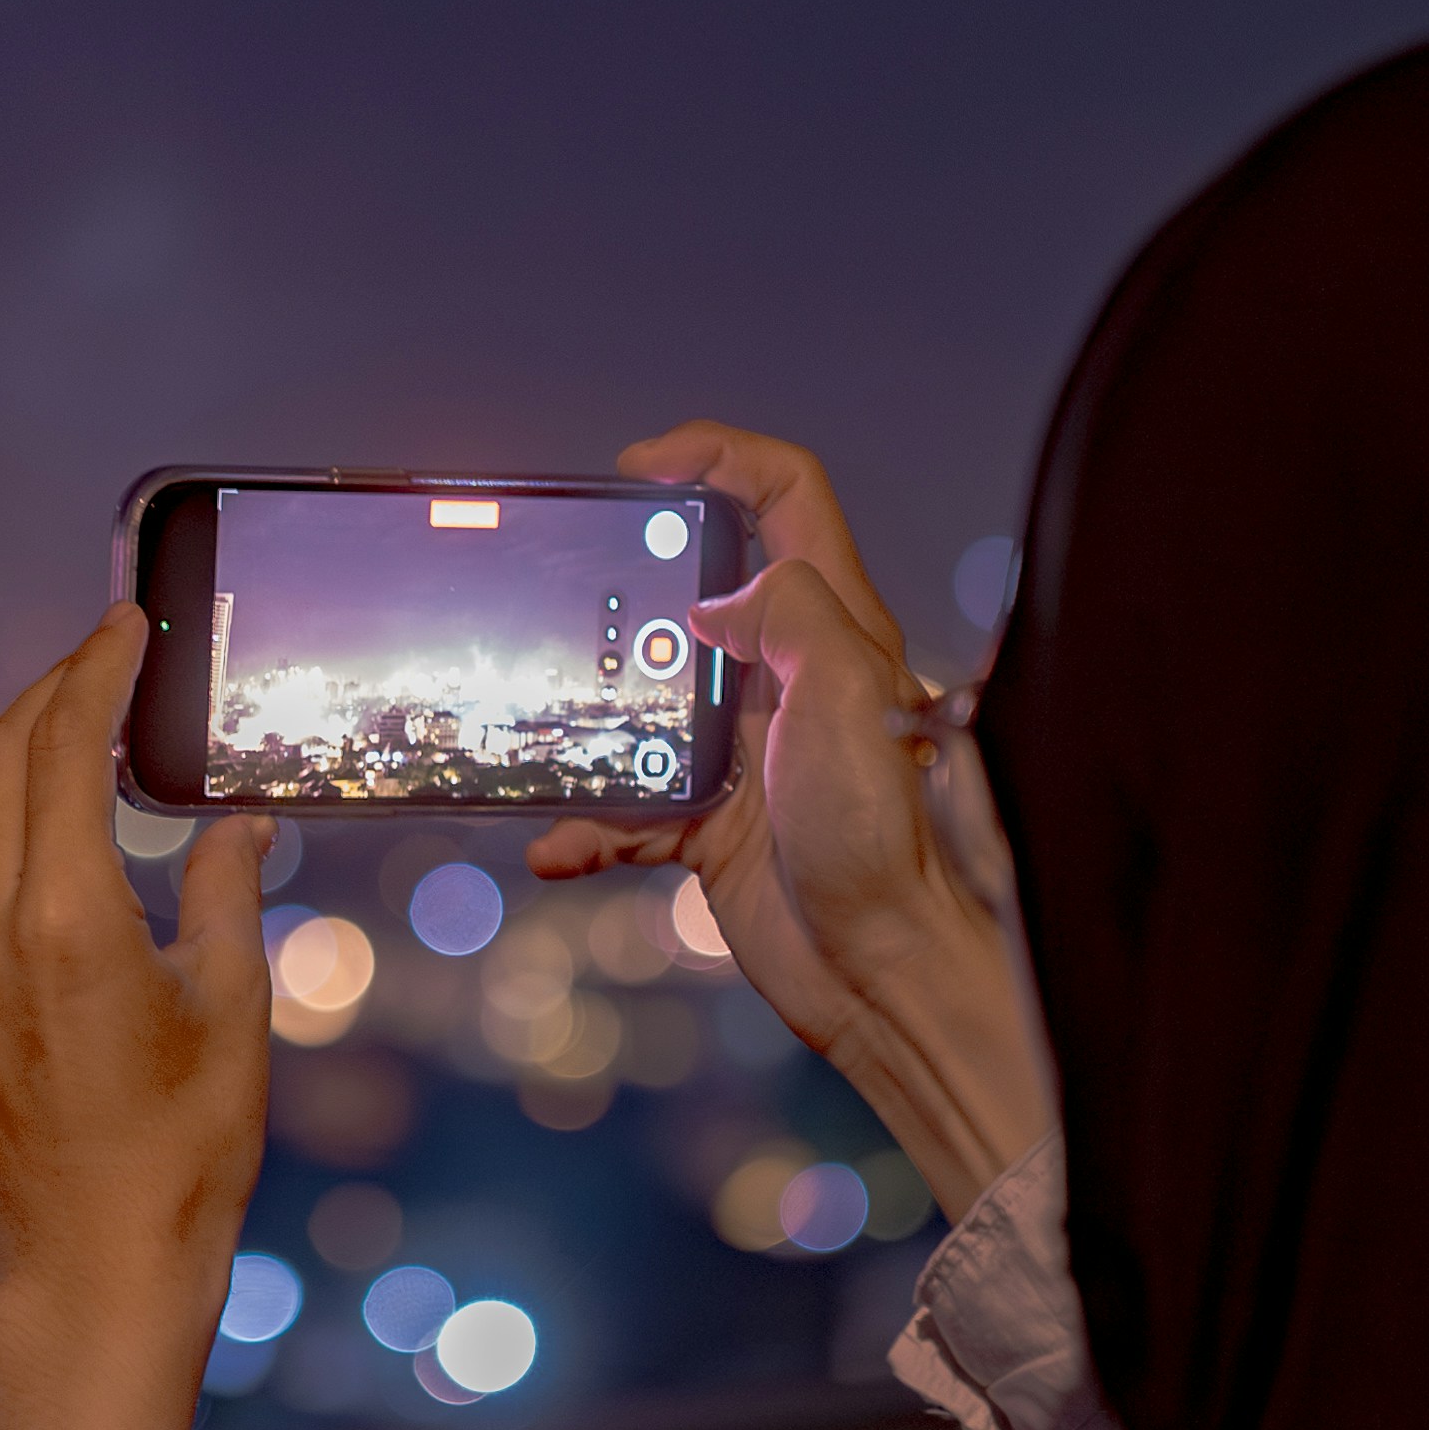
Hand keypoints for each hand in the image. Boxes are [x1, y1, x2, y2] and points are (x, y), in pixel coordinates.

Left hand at [0, 607, 276, 1429]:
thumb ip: (228, 896)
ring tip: (63, 726)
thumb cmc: (185, 1152)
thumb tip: (234, 823)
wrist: (91, 1267)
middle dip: (48, 693)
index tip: (124, 622)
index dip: (93, 668)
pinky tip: (25, 814)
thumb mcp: (234, 1012)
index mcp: (65, 921)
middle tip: (104, 661)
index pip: (62, 747)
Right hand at [530, 421, 1050, 1215]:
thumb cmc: (884, 838)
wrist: (886, 971)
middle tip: (570, 600)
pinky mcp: (713, 824)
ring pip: (646, 700)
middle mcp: (786, 678)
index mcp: (832, 627)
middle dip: (627, 588)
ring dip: (589, 714)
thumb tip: (716, 601)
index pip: (786, 498)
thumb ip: (790, 612)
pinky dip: (587, 825)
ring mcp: (746, 752)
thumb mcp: (847, 694)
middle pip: (698, 590)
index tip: (641, 466)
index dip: (718, 458)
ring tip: (542, 727)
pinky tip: (557, 846)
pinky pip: (628, 808)